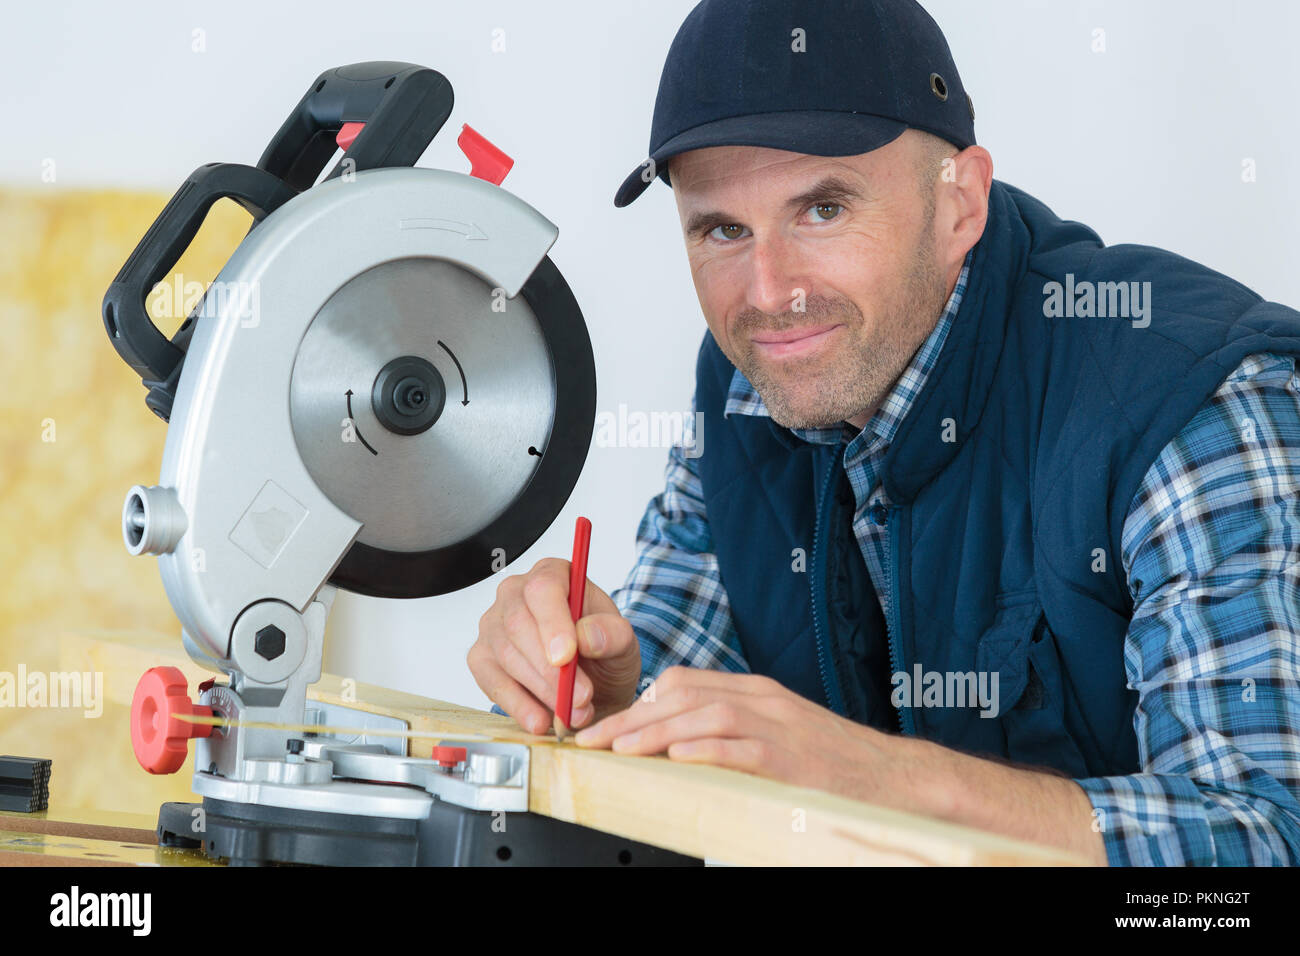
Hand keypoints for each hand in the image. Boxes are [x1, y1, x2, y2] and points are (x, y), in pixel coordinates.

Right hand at [468, 558, 641, 734]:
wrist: (593, 684)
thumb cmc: (604, 654)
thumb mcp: (624, 644)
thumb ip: (613, 635)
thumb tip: (587, 637)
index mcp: (553, 574)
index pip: (543, 589)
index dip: (552, 623)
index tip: (566, 657)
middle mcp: (515, 593)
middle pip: (519, 624)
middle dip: (550, 669)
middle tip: (580, 697)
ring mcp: (493, 625)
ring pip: (506, 656)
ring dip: (541, 690)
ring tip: (573, 712)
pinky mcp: (481, 658)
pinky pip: (491, 682)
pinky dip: (518, 706)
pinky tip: (541, 720)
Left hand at [572, 665, 887, 796]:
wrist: (896, 780)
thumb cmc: (832, 764)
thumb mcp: (777, 734)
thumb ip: (732, 732)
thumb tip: (673, 746)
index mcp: (756, 692)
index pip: (683, 683)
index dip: (638, 704)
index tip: (603, 729)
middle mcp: (764, 701)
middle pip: (684, 695)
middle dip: (632, 719)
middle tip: (593, 742)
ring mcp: (781, 727)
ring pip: (706, 716)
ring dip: (656, 733)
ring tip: (620, 752)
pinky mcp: (795, 760)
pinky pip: (745, 748)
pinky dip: (708, 750)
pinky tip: (679, 758)